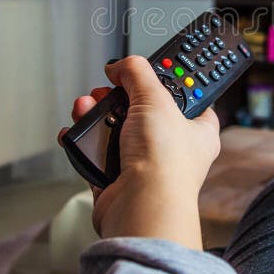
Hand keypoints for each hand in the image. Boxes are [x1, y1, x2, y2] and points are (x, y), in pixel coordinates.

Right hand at [58, 56, 220, 248]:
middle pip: (143, 110)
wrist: (140, 208)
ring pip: (116, 129)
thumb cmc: (165, 162)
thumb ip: (137, 73)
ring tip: (87, 105)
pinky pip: (96, 154)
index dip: (169, 79)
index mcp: (198, 130)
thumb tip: (121, 65)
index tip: (151, 66)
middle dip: (120, 96)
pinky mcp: (117, 181)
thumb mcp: (155, 98)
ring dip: (97, 114)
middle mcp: (174, 149)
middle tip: (110, 87)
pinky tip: (75, 130)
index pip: (189, 96)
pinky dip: (83, 141)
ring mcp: (144, 165)